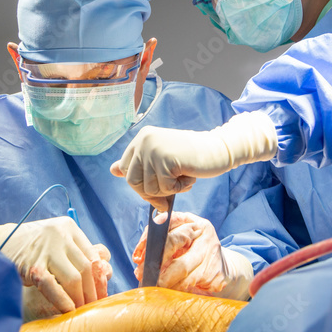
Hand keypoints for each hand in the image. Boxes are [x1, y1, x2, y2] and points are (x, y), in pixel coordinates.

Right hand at [0, 217, 112, 313]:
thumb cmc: (32, 245)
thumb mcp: (57, 241)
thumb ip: (78, 253)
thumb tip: (107, 272)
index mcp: (69, 227)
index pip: (94, 255)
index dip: (101, 277)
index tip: (102, 293)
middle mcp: (60, 235)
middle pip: (87, 268)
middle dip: (93, 291)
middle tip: (94, 306)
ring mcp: (46, 249)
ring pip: (75, 278)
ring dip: (81, 298)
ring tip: (81, 311)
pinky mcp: (33, 265)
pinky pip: (53, 286)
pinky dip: (63, 300)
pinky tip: (68, 310)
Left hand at [111, 111, 277, 210]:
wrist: (218, 149)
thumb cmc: (191, 157)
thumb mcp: (161, 158)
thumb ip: (139, 164)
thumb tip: (113, 170)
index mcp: (141, 138)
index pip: (125, 170)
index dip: (141, 184)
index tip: (158, 185)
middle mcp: (144, 140)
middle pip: (133, 182)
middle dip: (152, 192)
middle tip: (172, 187)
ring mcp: (153, 149)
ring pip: (149, 189)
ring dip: (169, 190)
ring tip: (183, 175)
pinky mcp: (165, 160)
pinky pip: (165, 189)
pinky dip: (179, 189)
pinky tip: (189, 176)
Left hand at [132, 211, 252, 299]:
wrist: (224, 270)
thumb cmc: (195, 255)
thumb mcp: (181, 244)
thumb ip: (162, 247)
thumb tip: (139, 263)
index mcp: (191, 221)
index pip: (166, 222)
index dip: (148, 238)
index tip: (137, 257)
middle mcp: (202, 232)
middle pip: (173, 241)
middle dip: (154, 260)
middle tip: (142, 275)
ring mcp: (211, 252)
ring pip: (180, 267)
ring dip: (162, 279)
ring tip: (152, 286)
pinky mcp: (216, 274)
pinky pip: (189, 284)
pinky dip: (175, 290)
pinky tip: (168, 293)